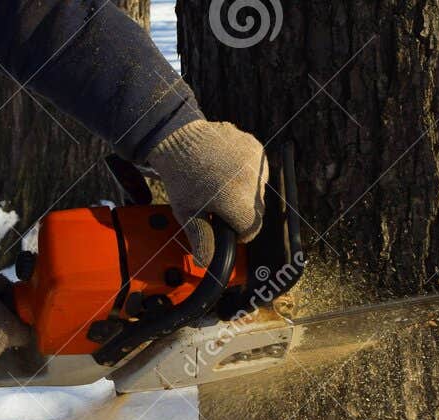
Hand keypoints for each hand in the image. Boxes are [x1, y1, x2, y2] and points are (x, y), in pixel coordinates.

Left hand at [146, 121, 267, 266]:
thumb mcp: (187, 212)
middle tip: (219, 202)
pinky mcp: (256, 148)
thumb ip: (201, 239)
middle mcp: (251, 180)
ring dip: (246, 193)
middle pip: (257, 211)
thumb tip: (206, 263)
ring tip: (222, 183)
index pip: (251, 229)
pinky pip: (259, 171)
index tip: (224, 223)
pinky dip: (248, 174)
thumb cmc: (181, 178)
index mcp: (236, 199)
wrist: (179, 138)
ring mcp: (255, 161)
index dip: (237, 232)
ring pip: (259, 191)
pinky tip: (228, 169)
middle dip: (241, 211)